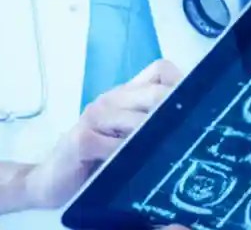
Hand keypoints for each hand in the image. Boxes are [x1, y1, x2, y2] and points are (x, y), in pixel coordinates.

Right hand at [25, 59, 182, 208]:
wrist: (50, 179)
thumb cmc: (94, 160)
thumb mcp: (126, 140)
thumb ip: (150, 127)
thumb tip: (193, 125)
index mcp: (124, 96)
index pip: (160, 71)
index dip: (181, 85)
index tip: (199, 109)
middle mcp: (110, 100)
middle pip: (156, 93)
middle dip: (175, 114)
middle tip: (193, 136)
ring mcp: (94, 117)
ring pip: (139, 120)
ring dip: (154, 139)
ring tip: (165, 155)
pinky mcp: (81, 140)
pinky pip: (115, 145)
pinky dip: (126, 156)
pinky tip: (129, 167)